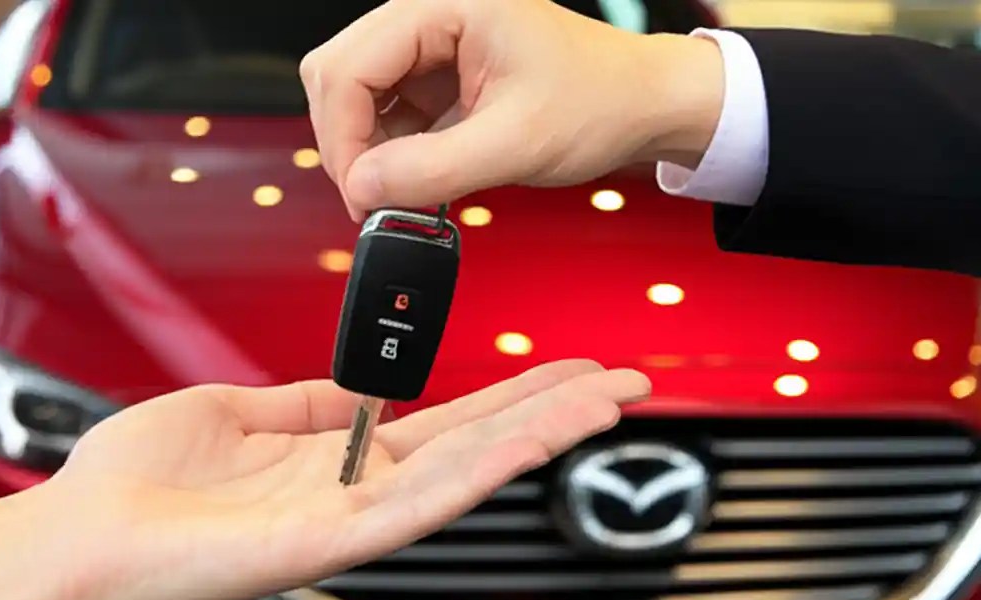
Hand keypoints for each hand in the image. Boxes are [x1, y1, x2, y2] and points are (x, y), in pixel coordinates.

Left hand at [29, 360, 649, 599]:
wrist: (80, 533)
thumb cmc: (137, 481)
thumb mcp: (235, 410)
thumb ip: (305, 400)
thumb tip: (354, 384)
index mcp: (337, 459)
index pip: (446, 422)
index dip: (509, 393)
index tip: (561, 366)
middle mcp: (356, 492)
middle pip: (476, 443)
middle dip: (551, 410)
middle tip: (620, 380)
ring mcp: (351, 520)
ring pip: (467, 472)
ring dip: (539, 433)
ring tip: (601, 400)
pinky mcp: (331, 542)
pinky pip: (420, 499)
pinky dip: (481, 466)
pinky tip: (530, 438)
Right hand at [300, 0, 724, 219]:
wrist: (641, 104)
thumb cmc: (600, 101)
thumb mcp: (516, 143)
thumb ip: (433, 169)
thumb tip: (364, 188)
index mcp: (447, 4)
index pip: (349, 65)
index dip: (344, 138)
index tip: (363, 193)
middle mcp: (431, 14)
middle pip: (339, 76)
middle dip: (348, 144)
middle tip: (374, 199)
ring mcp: (430, 44)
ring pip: (355, 97)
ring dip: (367, 151)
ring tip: (404, 191)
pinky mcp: (435, 75)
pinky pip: (384, 113)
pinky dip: (390, 152)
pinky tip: (419, 176)